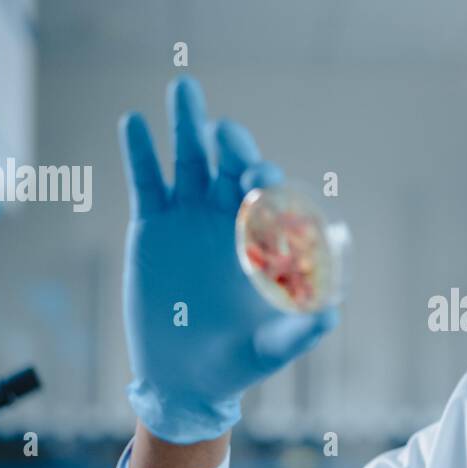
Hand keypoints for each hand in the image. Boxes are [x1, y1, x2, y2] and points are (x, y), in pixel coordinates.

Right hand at [120, 77, 336, 443]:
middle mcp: (229, 217)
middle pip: (232, 166)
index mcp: (265, 237)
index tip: (261, 180)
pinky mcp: (152, 224)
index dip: (266, 183)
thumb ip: (299, 331)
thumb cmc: (239, 362)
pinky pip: (147, 180)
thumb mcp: (272, 348)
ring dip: (187, 124)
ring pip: (190, 160)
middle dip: (232, 144)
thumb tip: (332, 315)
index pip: (270, 198)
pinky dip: (141, 151)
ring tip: (185, 89)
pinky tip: (134, 122)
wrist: (186, 378)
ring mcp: (189, 216)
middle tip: (225, 129)